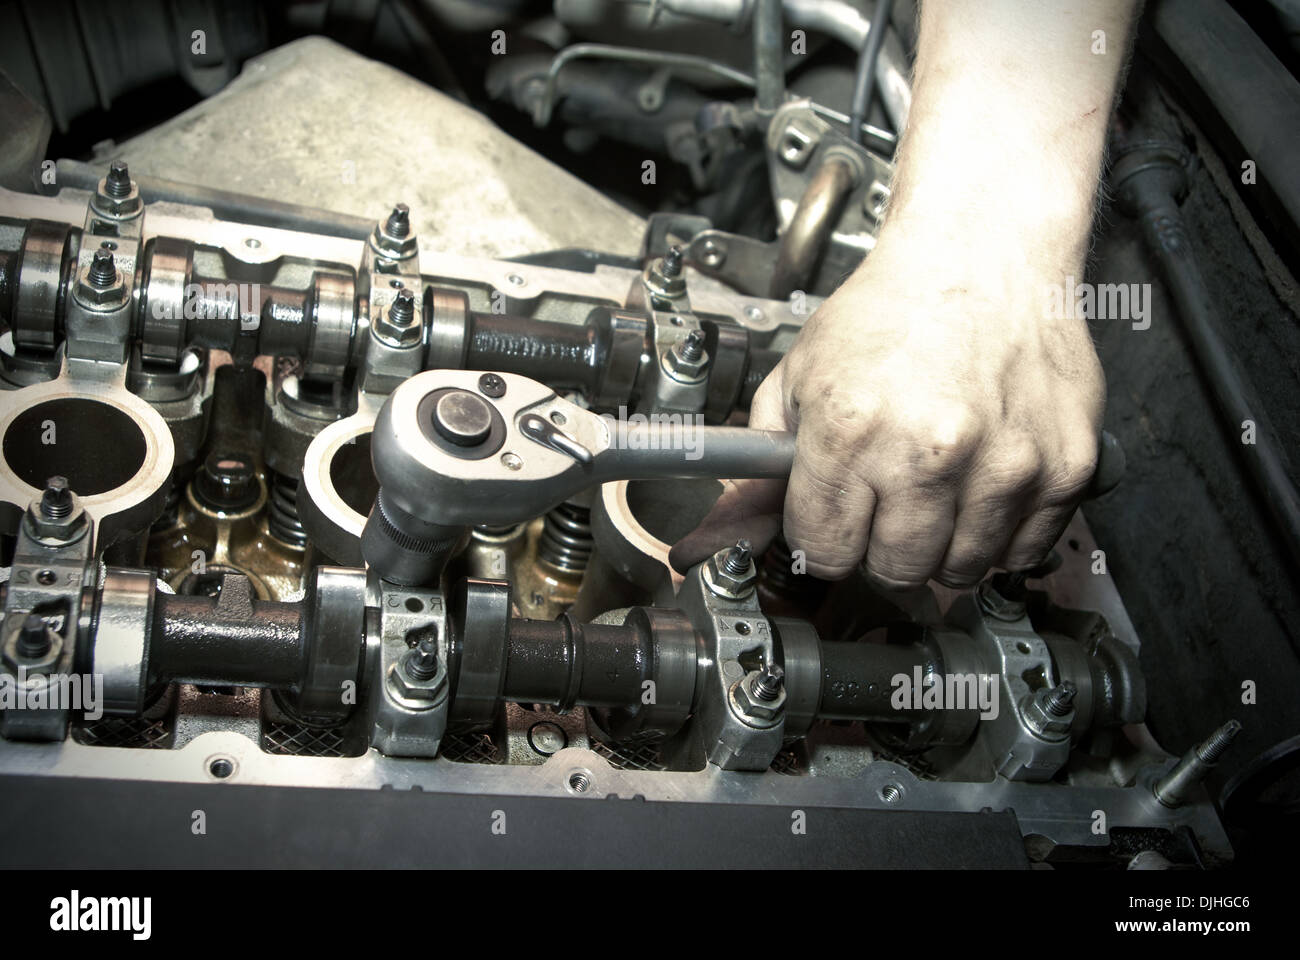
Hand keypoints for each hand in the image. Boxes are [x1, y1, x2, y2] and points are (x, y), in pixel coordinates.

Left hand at [670, 229, 1105, 588]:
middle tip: (888, 502)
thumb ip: (763, 464)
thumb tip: (729, 534)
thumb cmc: (893, 308)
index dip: (824, 538)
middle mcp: (930, 452)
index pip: (825, 551)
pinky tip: (985, 486)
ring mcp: (1004, 463)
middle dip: (881, 546)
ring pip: (961, 570)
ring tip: (938, 488)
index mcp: (852, 429)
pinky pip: (1025, 550)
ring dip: (944, 545)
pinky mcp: (1064, 466)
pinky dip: (1003, 535)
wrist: (983, 252)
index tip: (834, 520)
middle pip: (894, 571)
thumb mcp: (801, 375)